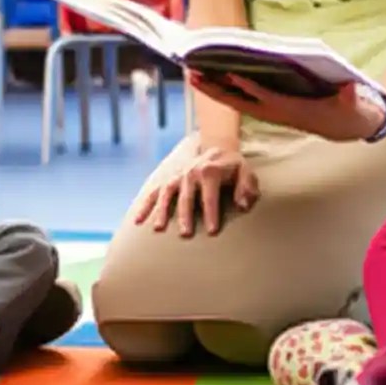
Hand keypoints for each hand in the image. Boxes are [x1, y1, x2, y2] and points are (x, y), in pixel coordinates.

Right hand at [133, 143, 257, 236]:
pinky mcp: (168, 180)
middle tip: (186, 234)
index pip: (210, 196)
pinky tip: (138, 221)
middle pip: (187, 197)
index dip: (211, 214)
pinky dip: (145, 205)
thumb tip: (242, 205)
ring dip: (163, 210)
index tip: (211, 231)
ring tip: (159, 228)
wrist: (217, 150)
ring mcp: (177, 176)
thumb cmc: (233, 168)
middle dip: (186, 215)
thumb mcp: (246, 173)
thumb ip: (247, 188)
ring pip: (167, 193)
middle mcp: (191, 172)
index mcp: (210, 171)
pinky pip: (153, 192)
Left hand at [189, 73, 385, 141]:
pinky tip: (209, 79)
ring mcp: (268, 111)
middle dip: (216, 89)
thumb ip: (350, 96)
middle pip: (240, 101)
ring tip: (192, 75)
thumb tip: (350, 88)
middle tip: (193, 74)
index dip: (249, 87)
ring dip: (213, 89)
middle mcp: (275, 112)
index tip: (230, 74)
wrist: (344, 126)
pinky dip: (223, 89)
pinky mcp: (266, 108)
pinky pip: (240, 99)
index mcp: (294, 109)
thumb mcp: (351, 102)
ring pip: (235, 101)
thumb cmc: (346, 109)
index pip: (267, 98)